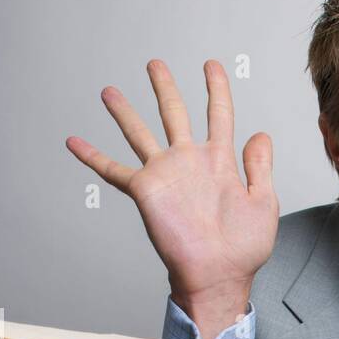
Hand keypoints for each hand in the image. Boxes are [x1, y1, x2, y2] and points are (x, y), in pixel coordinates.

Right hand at [66, 59, 278, 338]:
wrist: (219, 275)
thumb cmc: (244, 248)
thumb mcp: (264, 203)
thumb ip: (260, 167)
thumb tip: (260, 134)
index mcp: (220, 161)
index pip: (219, 114)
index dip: (217, 88)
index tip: (212, 65)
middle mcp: (190, 162)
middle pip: (174, 113)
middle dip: (164, 88)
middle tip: (155, 64)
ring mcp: (166, 174)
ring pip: (141, 133)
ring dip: (125, 112)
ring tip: (110, 92)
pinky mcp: (146, 190)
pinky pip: (113, 169)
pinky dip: (92, 155)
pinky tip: (74, 141)